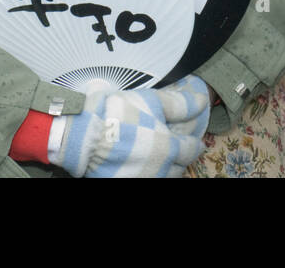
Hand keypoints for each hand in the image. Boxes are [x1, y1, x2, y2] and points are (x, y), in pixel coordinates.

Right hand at [53, 76, 209, 177]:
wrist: (82, 135)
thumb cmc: (117, 114)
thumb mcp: (151, 101)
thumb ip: (180, 104)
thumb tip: (203, 101)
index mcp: (169, 148)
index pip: (191, 149)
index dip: (194, 143)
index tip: (195, 141)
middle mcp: (160, 169)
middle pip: (179, 167)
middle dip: (181, 158)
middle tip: (177, 150)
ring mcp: (143, 180)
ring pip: (165, 178)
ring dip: (167, 169)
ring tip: (160, 160)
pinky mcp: (125, 183)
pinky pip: (146, 180)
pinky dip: (149, 175)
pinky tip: (142, 167)